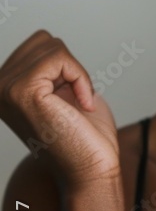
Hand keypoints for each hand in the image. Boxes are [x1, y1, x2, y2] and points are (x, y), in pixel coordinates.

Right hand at [0, 30, 120, 191]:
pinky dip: (79, 78)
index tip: (67, 100)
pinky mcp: (23, 92)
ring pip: (52, 46)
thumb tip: (45, 41)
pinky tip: (81, 104)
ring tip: (74, 104)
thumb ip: (47, 68)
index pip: (38, 42)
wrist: (91, 169)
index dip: (65, 66)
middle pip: (44, 40)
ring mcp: (6, 90)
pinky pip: (60, 58)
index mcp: (3, 88)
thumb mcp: (60, 90)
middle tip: (72, 102)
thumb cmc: (85, 135)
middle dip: (69, 66)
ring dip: (76, 73)